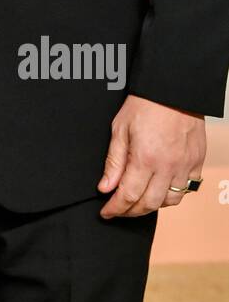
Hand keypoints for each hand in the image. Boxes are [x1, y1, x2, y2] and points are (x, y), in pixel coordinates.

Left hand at [98, 94, 205, 217]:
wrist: (173, 88)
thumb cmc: (145, 104)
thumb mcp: (120, 129)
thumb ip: (114, 162)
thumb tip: (105, 187)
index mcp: (145, 158)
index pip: (128, 196)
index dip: (115, 208)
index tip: (106, 212)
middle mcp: (167, 166)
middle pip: (149, 204)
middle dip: (130, 212)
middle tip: (119, 209)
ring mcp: (185, 165)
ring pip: (170, 201)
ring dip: (152, 205)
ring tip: (138, 200)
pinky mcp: (197, 162)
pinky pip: (187, 189)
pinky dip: (172, 194)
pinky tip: (160, 189)